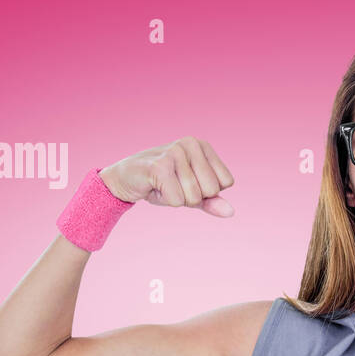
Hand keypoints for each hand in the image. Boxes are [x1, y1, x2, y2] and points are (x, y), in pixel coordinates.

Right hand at [100, 136, 235, 216]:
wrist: (123, 180)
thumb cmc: (161, 185)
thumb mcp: (191, 193)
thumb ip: (212, 201)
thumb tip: (231, 212)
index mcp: (202, 145)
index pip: (226, 182)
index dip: (207, 192)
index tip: (186, 183)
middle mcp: (190, 144)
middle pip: (212, 190)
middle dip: (192, 197)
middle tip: (173, 186)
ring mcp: (175, 152)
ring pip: (194, 197)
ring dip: (177, 199)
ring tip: (163, 186)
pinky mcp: (159, 166)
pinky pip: (177, 200)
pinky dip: (166, 201)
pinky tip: (154, 187)